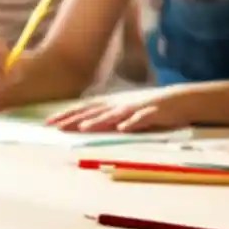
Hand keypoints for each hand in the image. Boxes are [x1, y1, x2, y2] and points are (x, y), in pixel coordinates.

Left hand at [46, 88, 197, 132]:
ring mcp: (136, 108)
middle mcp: (119, 104)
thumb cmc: (147, 107)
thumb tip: (81, 124)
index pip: (84, 109)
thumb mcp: (122, 110)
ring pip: (114, 115)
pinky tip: (123, 129)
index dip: (66, 115)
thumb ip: (104, 116)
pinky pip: (142, 119)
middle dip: (74, 119)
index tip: (48, 123)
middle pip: (93, 112)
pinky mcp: (153, 113)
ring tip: (83, 128)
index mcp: (110, 103)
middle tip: (56, 127)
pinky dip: (132, 123)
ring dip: (99, 121)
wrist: (179, 100)